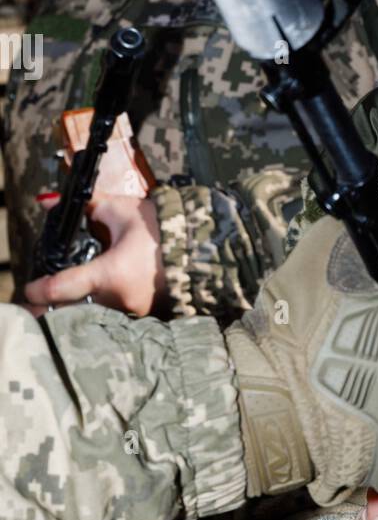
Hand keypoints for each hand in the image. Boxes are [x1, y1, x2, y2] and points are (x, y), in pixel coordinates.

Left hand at [25, 195, 166, 316]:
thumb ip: (86, 209)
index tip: (30, 290)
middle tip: (39, 309)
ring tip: (70, 302)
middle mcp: (119, 300)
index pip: (60, 289)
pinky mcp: (148, 317)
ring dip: (80, 310)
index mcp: (109, 275)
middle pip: (72, 312)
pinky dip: (105, 310)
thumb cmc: (161, 228)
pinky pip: (117, 317)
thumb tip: (49, 202)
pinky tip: (102, 302)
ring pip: (95, 317)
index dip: (38, 290)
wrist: (205, 245)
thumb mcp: (122, 212)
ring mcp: (134, 313)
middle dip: (53, 311)